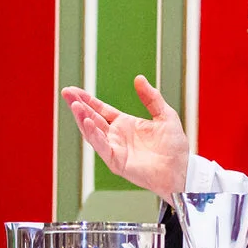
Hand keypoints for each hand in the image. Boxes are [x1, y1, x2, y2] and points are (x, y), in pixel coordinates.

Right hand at [62, 76, 189, 196]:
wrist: (181, 169)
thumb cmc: (174, 145)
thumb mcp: (164, 114)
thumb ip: (151, 97)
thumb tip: (139, 78)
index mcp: (125, 124)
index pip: (101, 109)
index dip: (87, 100)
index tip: (73, 90)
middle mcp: (116, 136)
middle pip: (92, 118)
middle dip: (78, 106)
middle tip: (66, 92)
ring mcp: (115, 149)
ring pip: (93, 132)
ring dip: (82, 118)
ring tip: (75, 104)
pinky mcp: (117, 162)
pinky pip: (102, 147)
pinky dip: (94, 135)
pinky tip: (87, 122)